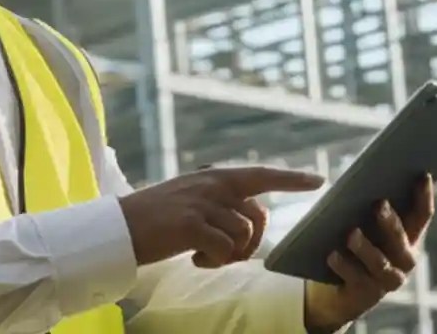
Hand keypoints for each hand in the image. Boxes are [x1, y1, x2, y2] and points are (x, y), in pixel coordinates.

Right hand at [118, 166, 324, 268]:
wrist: (119, 227)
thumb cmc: (155, 219)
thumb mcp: (190, 199)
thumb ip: (220, 204)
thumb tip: (251, 224)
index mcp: (214, 178)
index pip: (261, 175)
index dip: (291, 178)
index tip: (318, 180)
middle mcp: (212, 186)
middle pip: (258, 217)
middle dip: (251, 242)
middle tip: (225, 254)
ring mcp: (202, 204)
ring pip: (243, 236)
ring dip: (228, 255)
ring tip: (201, 256)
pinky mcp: (192, 225)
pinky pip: (225, 250)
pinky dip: (213, 262)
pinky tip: (193, 259)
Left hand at [304, 173, 434, 331]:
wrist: (333, 291)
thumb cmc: (351, 247)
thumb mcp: (361, 223)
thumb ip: (367, 206)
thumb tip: (362, 177)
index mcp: (407, 238)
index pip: (422, 215)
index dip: (424, 196)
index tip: (422, 175)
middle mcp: (403, 260)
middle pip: (402, 240)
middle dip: (391, 223)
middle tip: (378, 204)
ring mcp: (386, 280)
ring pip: (381, 264)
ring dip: (366, 248)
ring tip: (351, 233)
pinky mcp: (365, 295)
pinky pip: (355, 279)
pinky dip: (344, 266)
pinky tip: (332, 255)